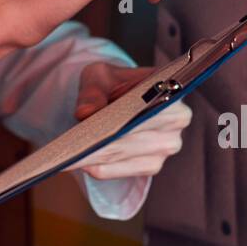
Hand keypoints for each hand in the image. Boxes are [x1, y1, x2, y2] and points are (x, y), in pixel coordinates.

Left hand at [67, 62, 191, 178]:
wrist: (119, 95)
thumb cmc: (114, 83)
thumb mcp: (100, 75)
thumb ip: (92, 91)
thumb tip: (85, 112)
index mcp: (172, 94)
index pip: (146, 111)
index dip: (122, 120)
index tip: (95, 124)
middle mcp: (175, 124)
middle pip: (133, 139)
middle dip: (102, 143)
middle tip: (71, 148)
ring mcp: (165, 148)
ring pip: (125, 157)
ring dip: (97, 158)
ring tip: (71, 156)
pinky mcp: (152, 164)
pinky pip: (122, 170)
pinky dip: (101, 167)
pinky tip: (82, 163)